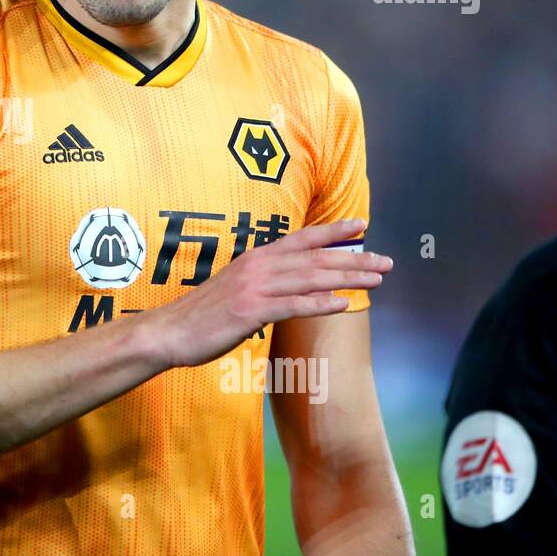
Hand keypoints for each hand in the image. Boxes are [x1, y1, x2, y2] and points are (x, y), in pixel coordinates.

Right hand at [152, 218, 391, 368]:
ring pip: (310, 278)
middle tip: (385, 261)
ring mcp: (255, 288)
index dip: (333, 231)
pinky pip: (293, 305)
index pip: (302, 239)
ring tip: (375, 278)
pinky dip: (320, 303)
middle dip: (354, 258)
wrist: (171, 331)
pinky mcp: (251, 311)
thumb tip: (295, 282)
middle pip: (315, 258)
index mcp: (256, 258)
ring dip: (347, 277)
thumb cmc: (204, 313)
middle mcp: (258, 266)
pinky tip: (342, 304)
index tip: (362, 224)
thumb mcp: (236, 287)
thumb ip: (265, 281)